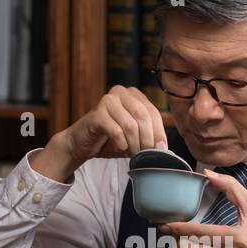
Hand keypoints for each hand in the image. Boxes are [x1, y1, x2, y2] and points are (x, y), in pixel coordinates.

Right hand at [33, 86, 167, 181]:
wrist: (82, 143)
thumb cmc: (111, 140)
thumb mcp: (135, 137)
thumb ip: (149, 138)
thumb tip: (164, 149)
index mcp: (134, 94)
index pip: (154, 112)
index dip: (159, 133)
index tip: (161, 150)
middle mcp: (121, 93)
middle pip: (143, 117)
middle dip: (147, 140)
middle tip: (146, 155)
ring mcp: (107, 101)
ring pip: (131, 125)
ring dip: (134, 144)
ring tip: (132, 153)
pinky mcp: (96, 114)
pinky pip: (116, 131)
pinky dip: (121, 144)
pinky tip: (120, 148)